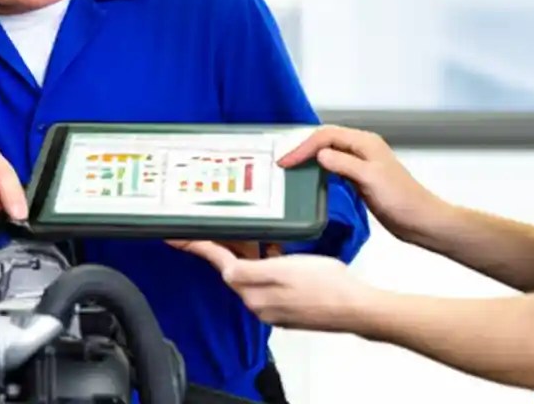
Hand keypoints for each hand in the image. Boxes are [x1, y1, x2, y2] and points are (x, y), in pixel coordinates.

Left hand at [174, 242, 372, 332]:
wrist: (354, 306)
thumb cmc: (325, 285)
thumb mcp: (284, 267)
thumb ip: (250, 270)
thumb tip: (226, 269)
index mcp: (253, 291)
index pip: (220, 263)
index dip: (199, 247)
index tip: (178, 237)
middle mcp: (258, 302)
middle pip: (233, 268)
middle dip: (225, 246)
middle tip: (215, 225)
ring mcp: (273, 306)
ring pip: (250, 274)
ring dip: (248, 254)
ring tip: (251, 233)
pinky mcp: (286, 307)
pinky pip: (267, 281)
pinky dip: (265, 264)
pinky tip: (276, 251)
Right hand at [278, 125, 445, 245]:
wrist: (420, 221)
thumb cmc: (400, 200)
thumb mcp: (370, 179)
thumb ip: (344, 164)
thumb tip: (320, 154)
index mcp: (365, 142)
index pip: (326, 135)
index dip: (303, 146)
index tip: (286, 162)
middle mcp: (362, 148)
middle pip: (326, 139)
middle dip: (303, 148)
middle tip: (282, 162)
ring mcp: (361, 163)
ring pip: (329, 152)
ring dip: (309, 157)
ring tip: (290, 168)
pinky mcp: (360, 178)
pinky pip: (334, 167)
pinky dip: (319, 169)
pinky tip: (310, 179)